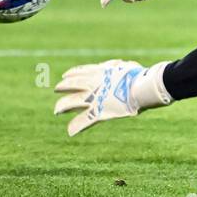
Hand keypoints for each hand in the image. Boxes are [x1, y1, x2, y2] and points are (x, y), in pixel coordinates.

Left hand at [53, 60, 171, 135]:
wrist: (140, 88)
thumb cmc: (137, 76)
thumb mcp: (125, 66)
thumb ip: (117, 67)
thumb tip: (118, 65)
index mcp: (99, 72)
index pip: (79, 72)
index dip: (71, 74)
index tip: (65, 76)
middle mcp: (92, 84)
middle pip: (71, 85)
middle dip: (62, 87)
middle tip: (56, 89)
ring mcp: (93, 99)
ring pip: (71, 103)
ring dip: (62, 106)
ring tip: (56, 111)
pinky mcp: (98, 113)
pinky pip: (83, 121)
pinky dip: (76, 126)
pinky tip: (70, 131)